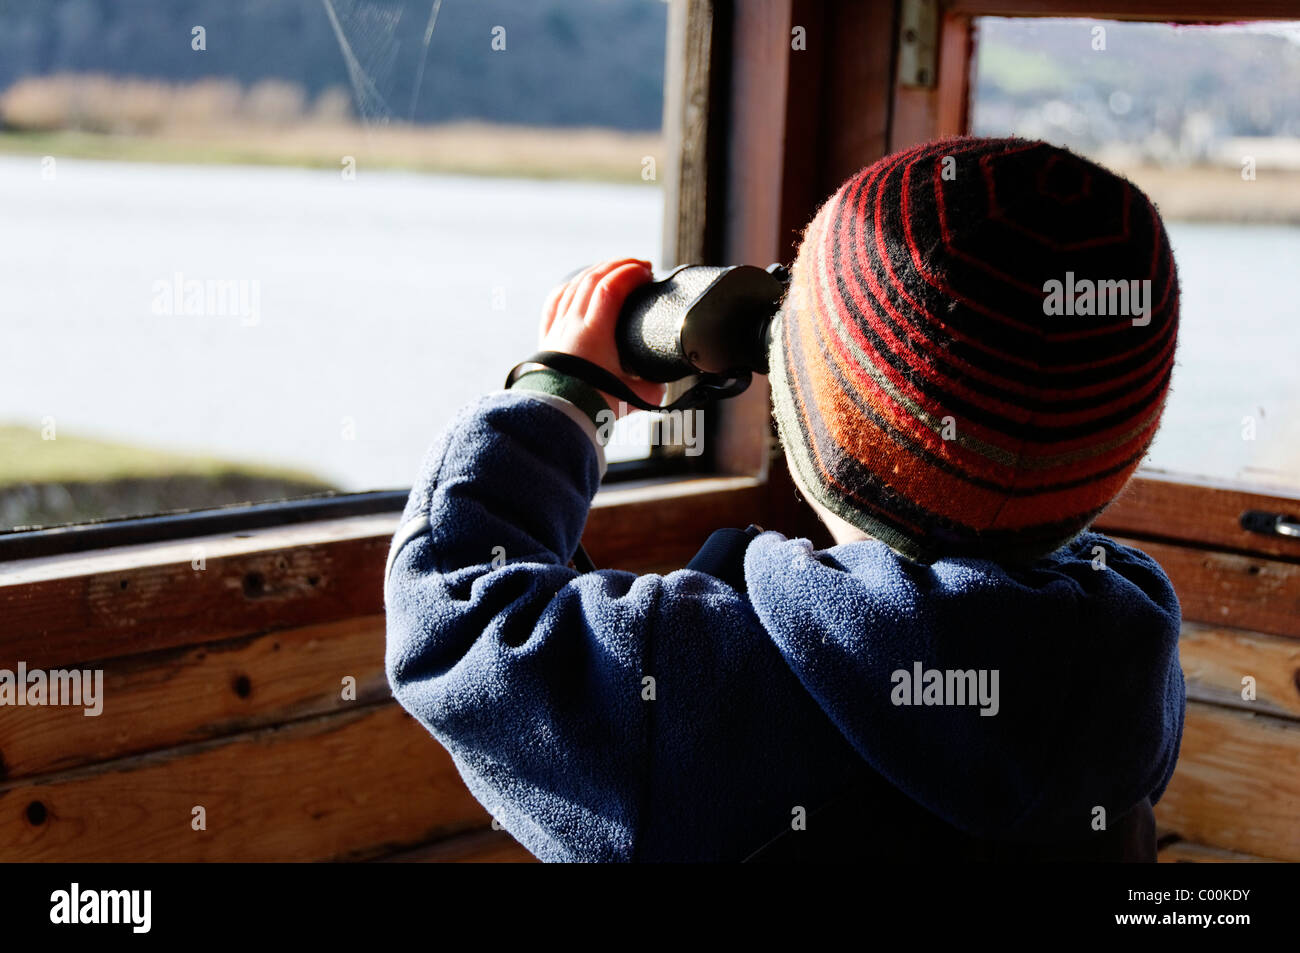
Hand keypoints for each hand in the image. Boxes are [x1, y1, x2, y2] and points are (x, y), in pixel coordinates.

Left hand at [538, 258, 665, 417]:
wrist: (555, 419)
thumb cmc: (589, 406)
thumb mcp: (630, 398)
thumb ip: (652, 390)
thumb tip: (663, 386)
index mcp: (593, 332)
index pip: (610, 287)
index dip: (631, 273)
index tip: (648, 271)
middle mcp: (572, 324)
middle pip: (593, 278)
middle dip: (619, 266)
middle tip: (639, 267)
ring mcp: (557, 328)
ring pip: (574, 285)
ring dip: (597, 271)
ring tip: (614, 271)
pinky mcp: (547, 338)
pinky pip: (556, 301)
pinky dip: (570, 286)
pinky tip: (576, 284)